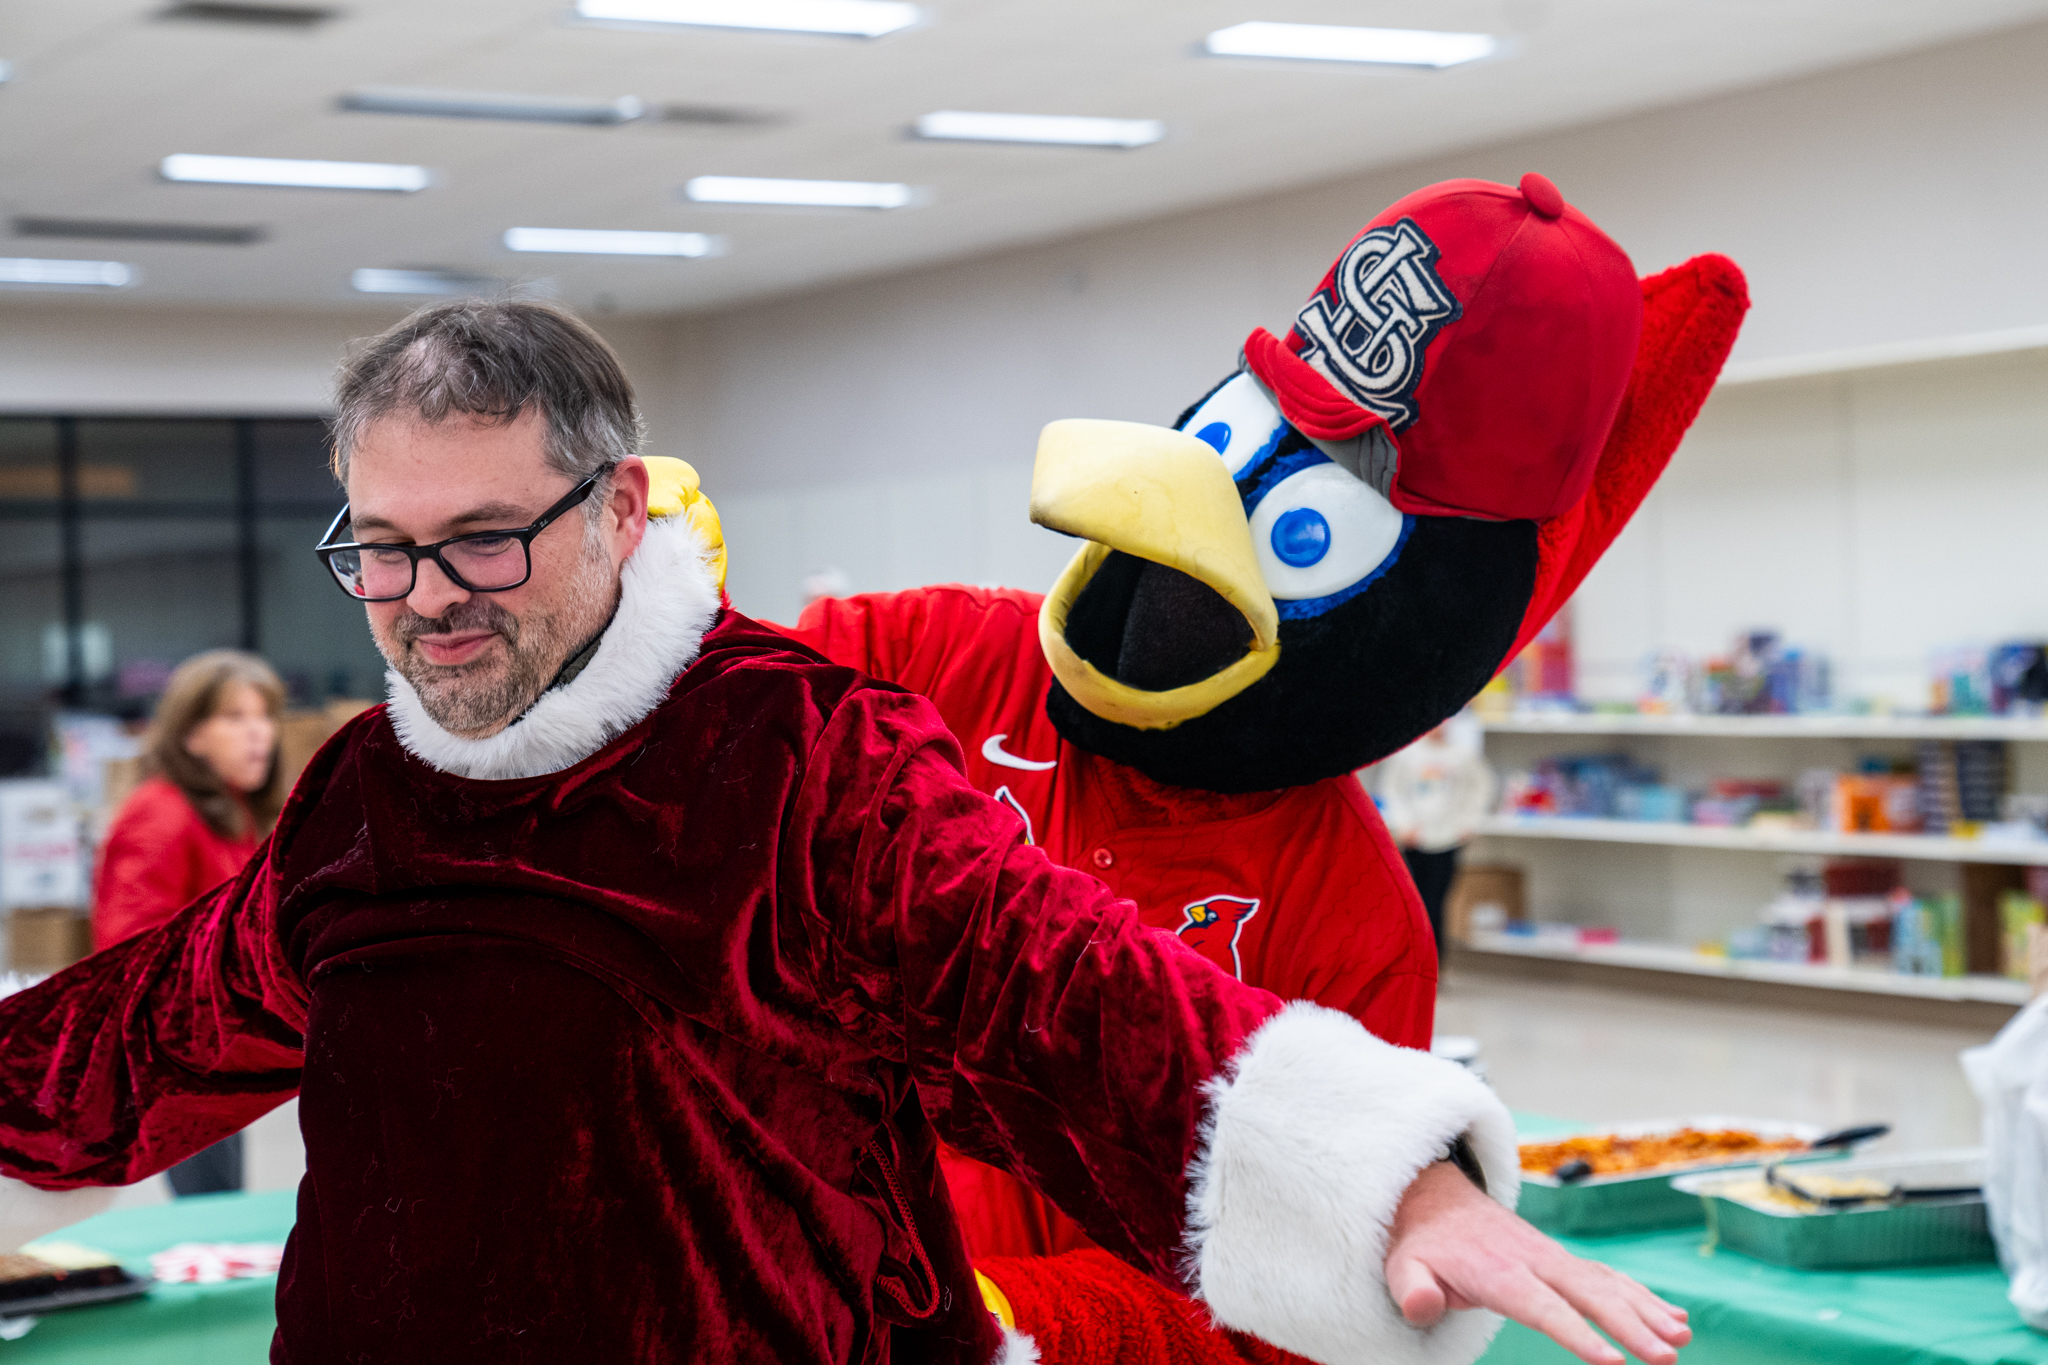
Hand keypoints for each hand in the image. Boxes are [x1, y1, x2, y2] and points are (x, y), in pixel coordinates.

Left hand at [1385, 1161, 1690, 1364]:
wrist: (1435, 1198)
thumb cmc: (1422, 1244)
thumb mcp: (1402, 1266)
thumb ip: (1413, 1291)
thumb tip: (1423, 1308)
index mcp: (1498, 1271)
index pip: (1543, 1307)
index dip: (1579, 1334)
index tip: (1614, 1362)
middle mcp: (1535, 1261)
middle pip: (1589, 1294)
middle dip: (1631, 1326)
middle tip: (1667, 1358)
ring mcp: (1553, 1258)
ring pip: (1607, 1283)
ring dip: (1646, 1310)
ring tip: (1682, 1338)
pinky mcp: (1562, 1261)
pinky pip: (1608, 1277)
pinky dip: (1642, 1296)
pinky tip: (1675, 1318)